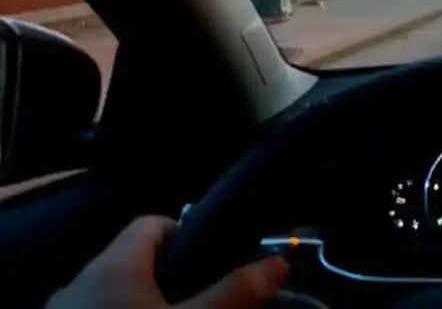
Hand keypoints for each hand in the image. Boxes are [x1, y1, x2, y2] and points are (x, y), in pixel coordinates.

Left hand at [47, 215, 288, 308]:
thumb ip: (233, 293)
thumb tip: (279, 263)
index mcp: (112, 264)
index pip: (153, 223)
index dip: (189, 234)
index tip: (214, 263)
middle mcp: (79, 282)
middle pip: (137, 263)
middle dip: (173, 280)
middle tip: (203, 304)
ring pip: (117, 296)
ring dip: (147, 305)